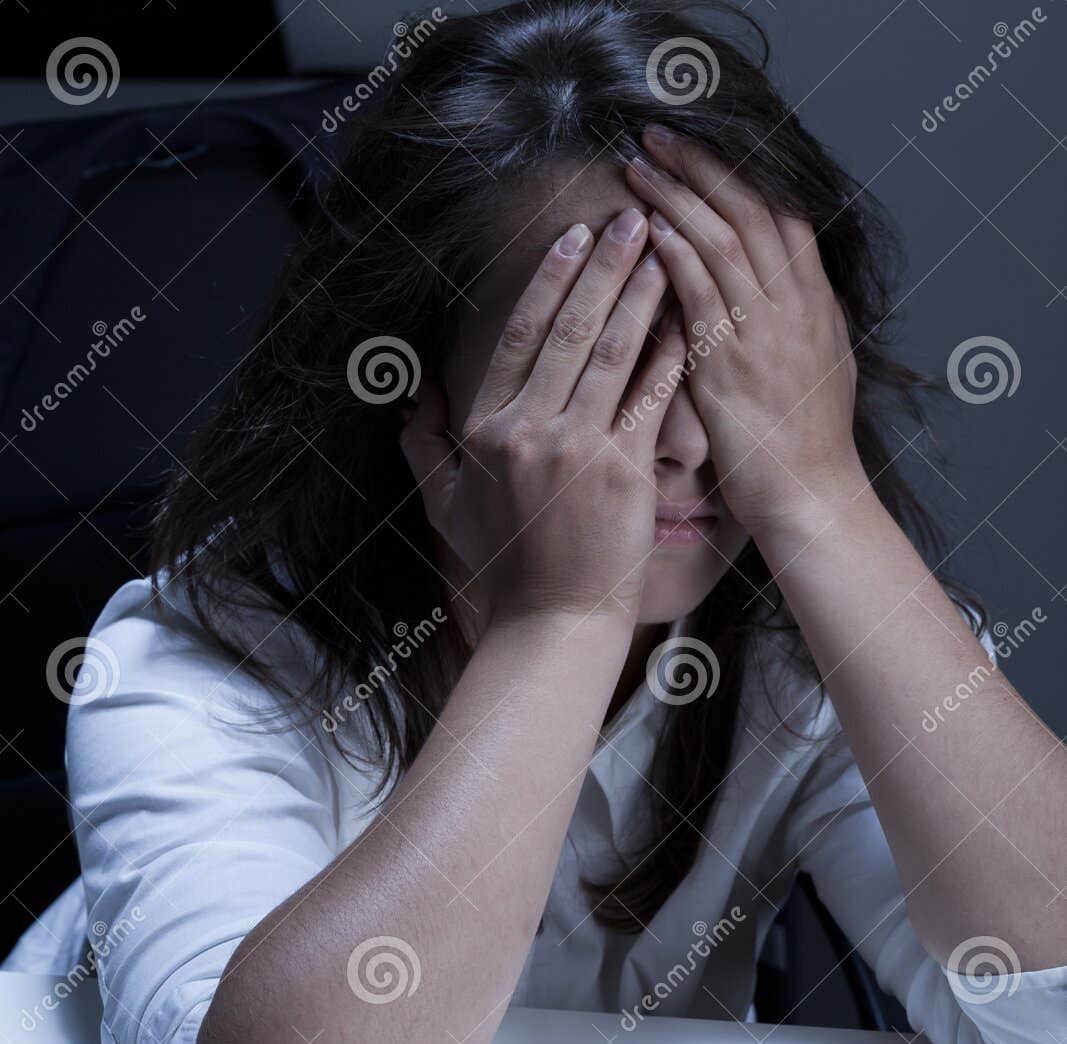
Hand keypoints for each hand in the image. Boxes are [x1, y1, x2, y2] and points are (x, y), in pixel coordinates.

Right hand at [401, 209, 686, 622]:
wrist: (553, 622)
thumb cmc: (505, 568)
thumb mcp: (446, 505)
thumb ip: (425, 444)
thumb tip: (417, 390)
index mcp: (488, 428)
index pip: (522, 336)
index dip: (550, 280)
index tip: (574, 239)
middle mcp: (529, 429)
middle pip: (570, 328)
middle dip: (603, 265)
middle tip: (630, 217)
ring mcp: (578, 448)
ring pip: (612, 350)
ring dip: (640, 290)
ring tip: (663, 245)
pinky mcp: (624, 470)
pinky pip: (652, 395)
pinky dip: (671, 350)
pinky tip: (689, 313)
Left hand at [626, 128, 869, 554]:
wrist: (812, 499)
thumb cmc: (806, 450)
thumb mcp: (816, 372)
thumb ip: (795, 326)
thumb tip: (778, 296)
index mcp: (816, 304)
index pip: (781, 214)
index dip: (740, 174)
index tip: (701, 149)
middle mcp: (796, 306)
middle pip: (749, 210)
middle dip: (700, 167)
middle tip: (656, 137)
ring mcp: (768, 331)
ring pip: (724, 240)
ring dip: (677, 196)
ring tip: (638, 167)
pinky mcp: (734, 363)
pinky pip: (705, 293)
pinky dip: (679, 254)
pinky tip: (652, 228)